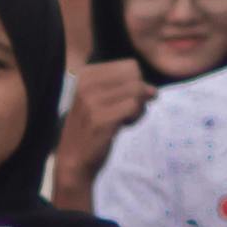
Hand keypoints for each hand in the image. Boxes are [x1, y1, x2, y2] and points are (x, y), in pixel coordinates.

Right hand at [51, 56, 149, 200]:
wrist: (73, 160)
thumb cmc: (91, 130)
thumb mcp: (100, 100)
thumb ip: (123, 88)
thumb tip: (153, 90)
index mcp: (86, 75)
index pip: (130, 66)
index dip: (134, 84)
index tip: (123, 100)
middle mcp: (86, 84)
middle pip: (135, 77)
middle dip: (138, 94)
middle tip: (127, 111)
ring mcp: (92, 101)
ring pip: (137, 91)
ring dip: (138, 108)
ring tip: (126, 119)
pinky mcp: (101, 119)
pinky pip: (134, 107)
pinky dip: (136, 117)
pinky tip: (125, 126)